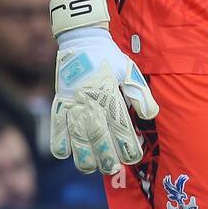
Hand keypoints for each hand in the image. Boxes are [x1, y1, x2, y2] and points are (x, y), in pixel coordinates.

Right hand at [49, 0, 158, 174]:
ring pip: (76, 134)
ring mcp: (73, 102)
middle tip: (112, 169)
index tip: (132, 157)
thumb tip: (150, 115)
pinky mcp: (60, 101)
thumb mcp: (130, 71)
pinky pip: (56, 124)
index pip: (120, 125)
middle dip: (105, 155)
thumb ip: (140, 94)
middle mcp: (91, 100)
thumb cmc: (110, 58)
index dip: (126, 144)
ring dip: (82, 154)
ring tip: (89, 168)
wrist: (82, 39)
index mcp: (110, 93)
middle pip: (98, 134)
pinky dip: (58, 139)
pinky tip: (64, 154)